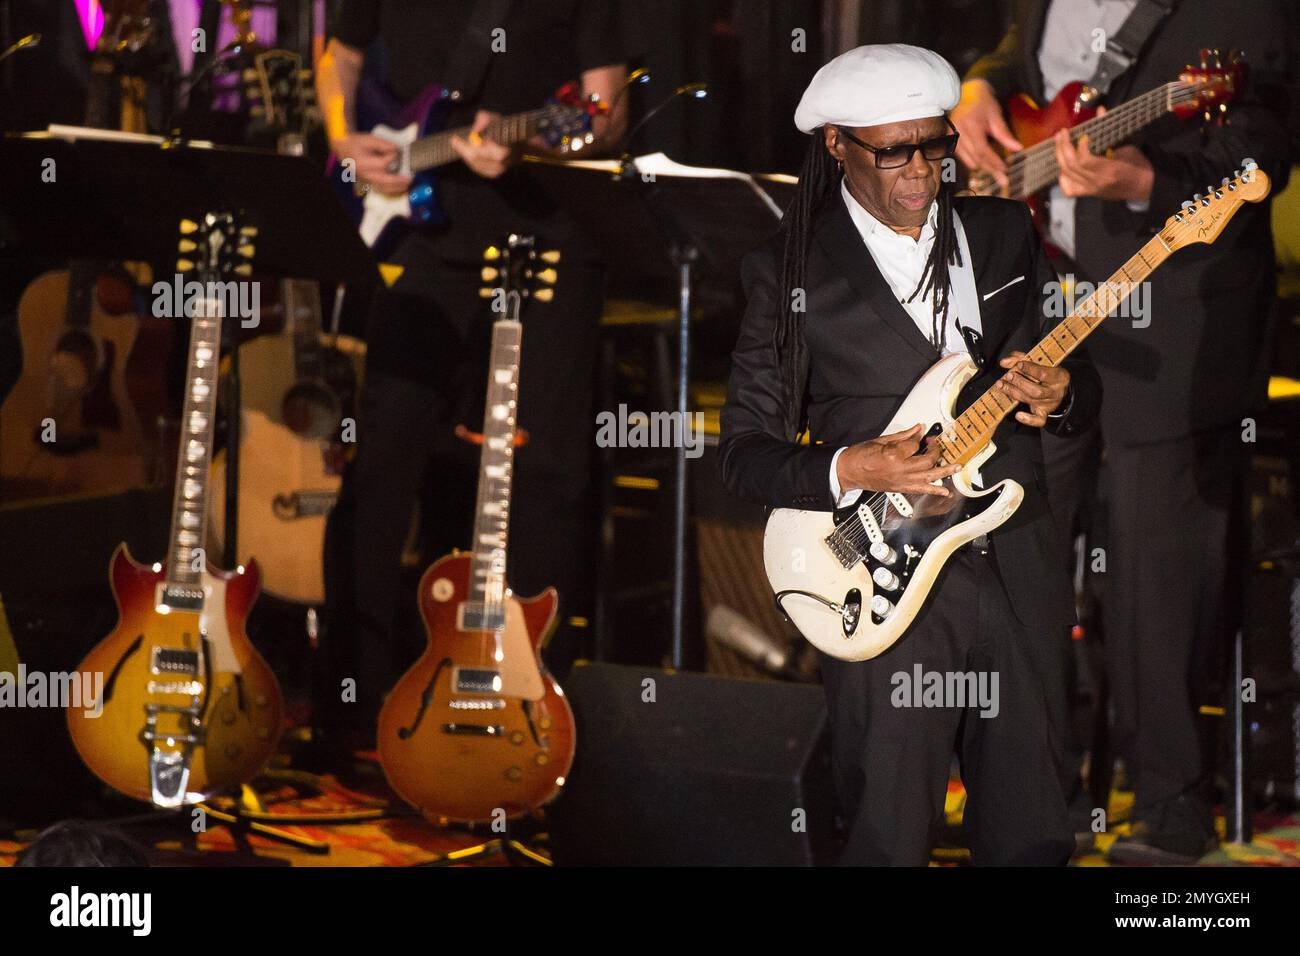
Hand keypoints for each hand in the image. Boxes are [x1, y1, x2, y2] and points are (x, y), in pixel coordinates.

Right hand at [331, 131, 411, 195]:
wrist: (343, 148)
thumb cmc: (356, 143)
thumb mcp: (369, 139)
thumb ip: (383, 144)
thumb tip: (396, 150)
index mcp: (363, 163)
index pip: (382, 164)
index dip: (392, 158)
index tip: (397, 151)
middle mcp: (365, 174)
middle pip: (384, 181)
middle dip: (399, 181)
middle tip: (410, 178)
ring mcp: (366, 180)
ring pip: (383, 188)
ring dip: (397, 188)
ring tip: (407, 185)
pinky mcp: (368, 182)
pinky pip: (381, 190)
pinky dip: (391, 190)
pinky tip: (399, 188)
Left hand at [450, 111, 515, 178]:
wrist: (522, 145)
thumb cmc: (507, 129)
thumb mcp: (496, 119)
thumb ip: (484, 120)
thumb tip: (474, 131)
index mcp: (502, 150)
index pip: (477, 151)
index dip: (464, 146)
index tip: (454, 138)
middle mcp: (500, 163)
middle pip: (475, 159)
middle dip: (463, 150)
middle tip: (455, 141)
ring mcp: (498, 170)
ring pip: (475, 165)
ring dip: (467, 155)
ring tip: (462, 146)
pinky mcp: (495, 174)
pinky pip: (478, 169)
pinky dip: (472, 161)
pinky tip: (469, 154)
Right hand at [836, 424, 960, 497]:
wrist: (848, 471)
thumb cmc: (860, 456)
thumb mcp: (881, 440)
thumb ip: (904, 436)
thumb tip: (918, 429)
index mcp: (893, 454)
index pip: (914, 444)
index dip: (921, 438)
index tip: (923, 435)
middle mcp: (900, 469)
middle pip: (926, 461)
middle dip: (934, 452)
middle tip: (936, 446)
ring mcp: (901, 480)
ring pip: (929, 476)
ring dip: (944, 471)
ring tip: (956, 466)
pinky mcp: (900, 488)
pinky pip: (921, 490)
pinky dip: (935, 491)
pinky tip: (945, 491)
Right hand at [951, 78, 1023, 188]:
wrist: (964, 93)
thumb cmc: (981, 101)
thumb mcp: (995, 115)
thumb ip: (1005, 133)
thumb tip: (1017, 148)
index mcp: (971, 126)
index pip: (983, 150)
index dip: (994, 162)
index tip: (1004, 170)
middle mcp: (959, 134)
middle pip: (976, 159)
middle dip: (990, 170)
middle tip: (1003, 179)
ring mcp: (953, 138)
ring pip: (968, 161)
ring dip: (983, 167)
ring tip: (996, 172)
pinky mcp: (951, 141)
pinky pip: (963, 157)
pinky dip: (974, 161)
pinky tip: (984, 163)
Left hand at [997, 352, 1069, 426]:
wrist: (1059, 389)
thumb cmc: (1047, 373)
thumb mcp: (1039, 362)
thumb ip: (1022, 359)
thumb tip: (1004, 362)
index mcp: (1059, 377)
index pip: (1044, 374)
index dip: (1030, 369)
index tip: (1019, 364)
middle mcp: (1055, 391)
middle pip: (1036, 391)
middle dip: (1020, 383)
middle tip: (1009, 376)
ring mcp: (1049, 403)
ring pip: (1031, 401)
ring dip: (1013, 392)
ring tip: (1001, 385)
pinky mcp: (1044, 413)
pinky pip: (1038, 420)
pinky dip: (1028, 420)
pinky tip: (1018, 415)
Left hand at [1053, 108, 1153, 201]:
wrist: (1143, 187)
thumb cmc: (1137, 164)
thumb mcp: (1127, 146)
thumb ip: (1110, 130)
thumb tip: (1100, 110)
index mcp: (1109, 169)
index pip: (1085, 160)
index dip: (1079, 147)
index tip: (1081, 135)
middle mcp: (1097, 181)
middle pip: (1072, 166)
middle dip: (1063, 147)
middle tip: (1062, 133)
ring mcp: (1090, 189)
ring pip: (1067, 175)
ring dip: (1060, 157)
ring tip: (1059, 143)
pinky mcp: (1087, 194)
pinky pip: (1068, 189)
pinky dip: (1062, 176)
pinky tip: (1063, 166)